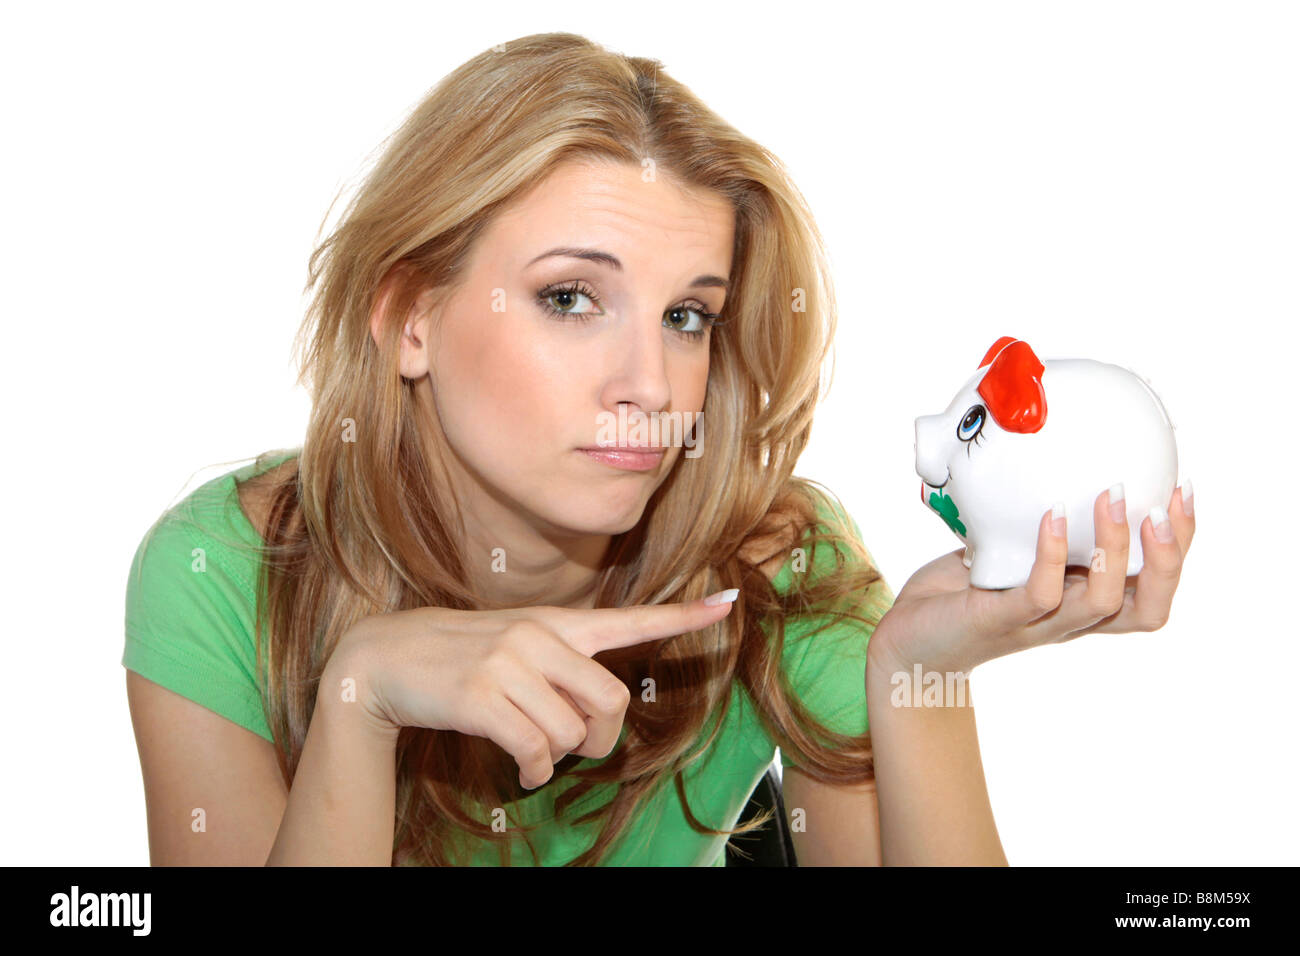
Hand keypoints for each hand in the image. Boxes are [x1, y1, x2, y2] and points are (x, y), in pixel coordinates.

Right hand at [327, 595, 736, 789]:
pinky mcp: (482, 697)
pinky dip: (535, 771)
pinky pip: (536, 752)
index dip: (683, 616)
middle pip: (610, 702)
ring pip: (572, 733)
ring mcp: (509, 665)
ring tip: (532, 751)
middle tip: (578, 747)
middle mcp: (538, 637)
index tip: (729, 604)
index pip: (628, 619)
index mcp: (553, 623)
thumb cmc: (457, 659)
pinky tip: (521, 767)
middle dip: (601, 740)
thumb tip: (598, 713)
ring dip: (558, 757)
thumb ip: (560, 666)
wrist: (382, 660)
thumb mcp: (514, 645)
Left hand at [868, 483, 1194, 676]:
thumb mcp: (1008, 547)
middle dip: (1169, 559)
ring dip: (1114, 547)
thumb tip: (1043, 449)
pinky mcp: (999, 620)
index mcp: (1082, 603)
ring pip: (1101, 600)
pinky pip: (1038, 593)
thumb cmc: (962, 592)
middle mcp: (1070, 620)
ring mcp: (1038, 623)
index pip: (1152, 589)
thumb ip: (1030, 517)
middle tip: (1166, 506)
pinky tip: (1053, 514)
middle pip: (1148, 608)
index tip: (1182, 492)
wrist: (911, 640)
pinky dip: (1052, 554)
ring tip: (1111, 497)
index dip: (1180, 548)